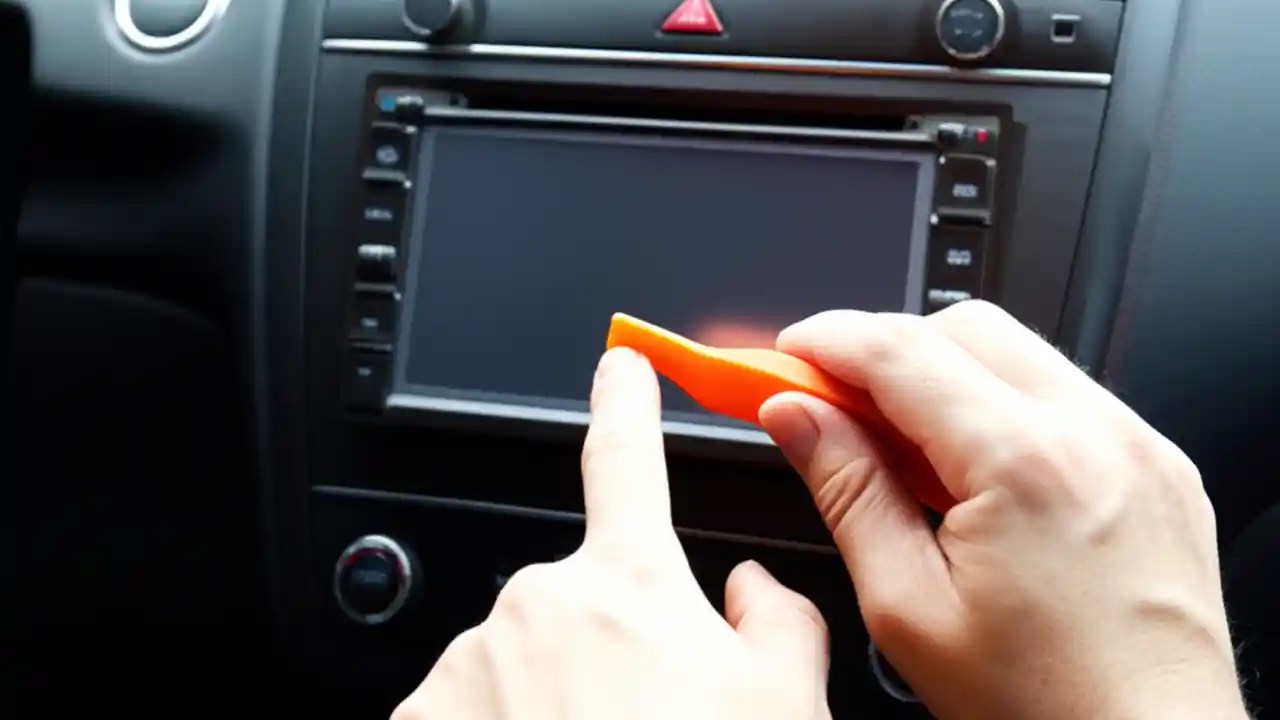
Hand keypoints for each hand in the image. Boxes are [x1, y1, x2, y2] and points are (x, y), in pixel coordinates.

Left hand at [393, 348, 831, 719]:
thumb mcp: (786, 706)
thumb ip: (778, 620)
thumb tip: (747, 586)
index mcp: (628, 585)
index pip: (627, 458)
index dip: (627, 399)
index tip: (619, 358)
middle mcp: (535, 604)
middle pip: (581, 595)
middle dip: (610, 640)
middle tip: (647, 714)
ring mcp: (468, 664)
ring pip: (521, 657)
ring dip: (553, 695)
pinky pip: (469, 706)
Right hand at [759, 302, 1247, 719]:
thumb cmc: (1045, 707)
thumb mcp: (909, 607)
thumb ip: (847, 491)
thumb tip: (796, 416)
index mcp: (1025, 464)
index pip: (902, 350)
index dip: (828, 341)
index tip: (785, 358)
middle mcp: (1094, 434)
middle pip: (961, 326)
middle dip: (886, 349)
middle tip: (834, 405)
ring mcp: (1138, 445)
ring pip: (1017, 353)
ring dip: (944, 376)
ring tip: (903, 452)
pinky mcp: (1159, 466)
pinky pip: (1065, 396)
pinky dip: (1003, 406)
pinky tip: (972, 471)